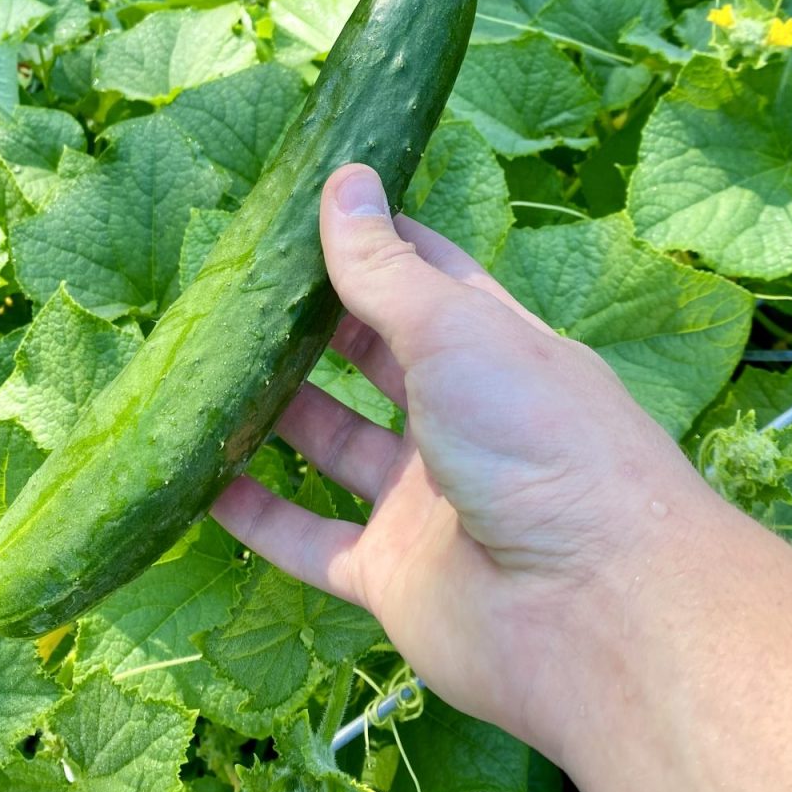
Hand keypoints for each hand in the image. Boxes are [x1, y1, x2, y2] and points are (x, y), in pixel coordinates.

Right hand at [210, 162, 707, 756]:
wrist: (593, 611)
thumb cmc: (540, 442)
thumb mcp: (457, 335)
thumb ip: (388, 271)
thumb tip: (345, 181)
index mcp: (493, 348)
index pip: (424, 277)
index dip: (367, 241)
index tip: (294, 210)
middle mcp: (460, 417)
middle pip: (370, 358)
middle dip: (308, 325)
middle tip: (230, 288)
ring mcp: (423, 501)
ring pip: (332, 443)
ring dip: (272, 413)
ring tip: (200, 371)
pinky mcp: (391, 575)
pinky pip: (309, 540)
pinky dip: (257, 515)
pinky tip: (198, 484)